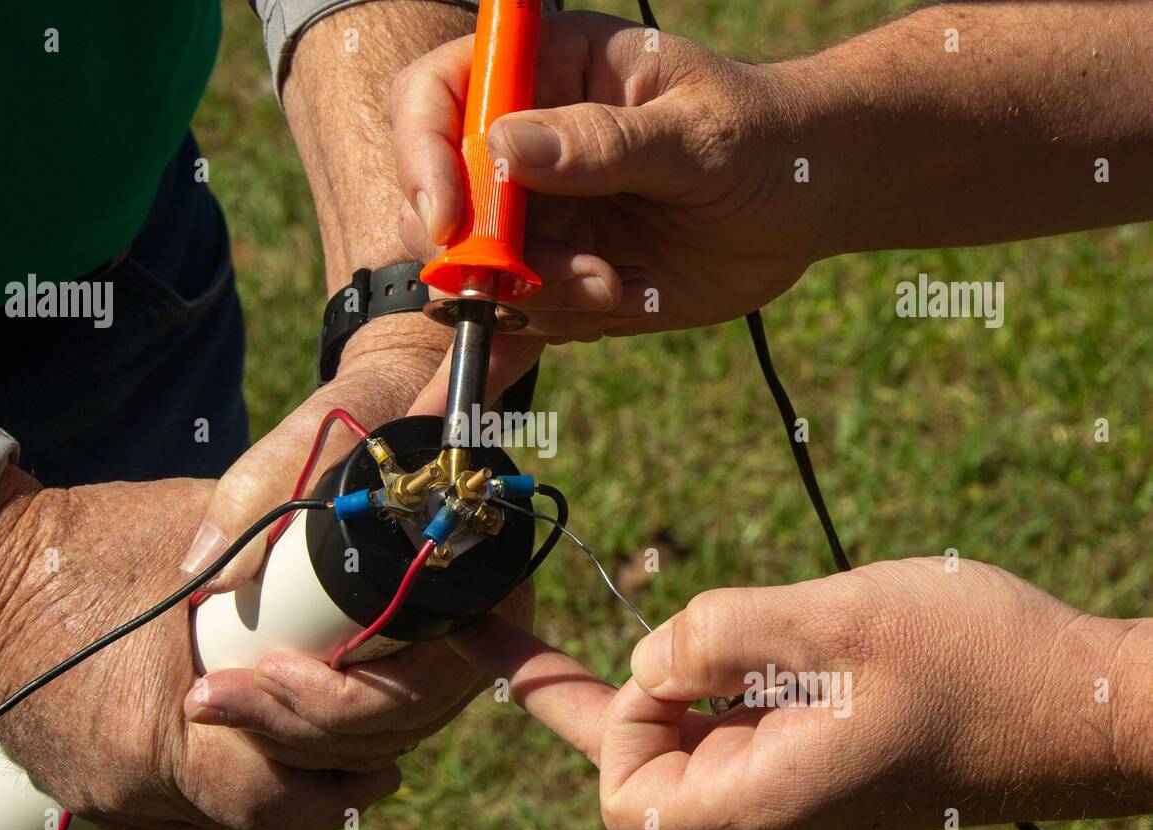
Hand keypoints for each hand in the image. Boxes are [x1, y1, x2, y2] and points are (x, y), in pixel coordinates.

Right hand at [0, 467, 402, 829]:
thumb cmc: (93, 543)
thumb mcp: (201, 542)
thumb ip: (276, 569)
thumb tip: (353, 578)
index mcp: (156, 730)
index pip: (273, 791)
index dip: (341, 778)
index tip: (389, 755)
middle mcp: (124, 783)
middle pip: (250, 816)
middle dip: (317, 790)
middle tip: (368, 757)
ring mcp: (97, 795)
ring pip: (212, 824)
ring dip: (267, 791)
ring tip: (316, 751)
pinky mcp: (81, 791)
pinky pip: (169, 817)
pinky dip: (215, 794)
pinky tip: (245, 755)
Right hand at [392, 11, 827, 339]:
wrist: (804, 204)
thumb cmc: (762, 138)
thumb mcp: (697, 133)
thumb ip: (605, 141)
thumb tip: (506, 148)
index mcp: (547, 75)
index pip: (437, 97)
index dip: (424, 156)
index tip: (450, 221)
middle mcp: (526, 147)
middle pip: (437, 199)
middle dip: (474, 253)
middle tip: (536, 276)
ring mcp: (539, 218)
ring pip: (478, 273)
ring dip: (536, 296)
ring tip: (618, 283)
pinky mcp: (559, 276)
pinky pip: (517, 317)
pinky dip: (525, 342)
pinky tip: (537, 355)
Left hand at [449, 558, 1152, 829]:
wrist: (1091, 705)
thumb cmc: (981, 666)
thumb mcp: (840, 622)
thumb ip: (724, 634)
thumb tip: (648, 658)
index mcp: (766, 794)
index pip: (629, 798)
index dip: (609, 725)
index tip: (654, 655)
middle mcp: (772, 801)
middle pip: (642, 765)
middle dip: (584, 695)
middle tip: (501, 627)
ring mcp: (801, 777)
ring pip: (689, 737)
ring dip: (648, 680)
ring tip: (588, 623)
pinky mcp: (826, 750)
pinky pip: (740, 719)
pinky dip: (706, 676)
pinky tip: (703, 635)